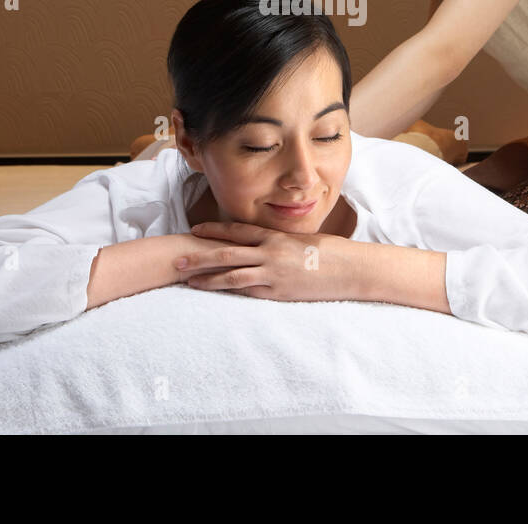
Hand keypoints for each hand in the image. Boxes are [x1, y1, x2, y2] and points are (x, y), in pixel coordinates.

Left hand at [176, 222, 359, 301]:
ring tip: (187, 282)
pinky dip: (231, 293)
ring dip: (207, 279)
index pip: (236, 231)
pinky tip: (216, 296)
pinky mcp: (279, 292)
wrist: (350, 268)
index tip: (193, 231)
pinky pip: (250, 293)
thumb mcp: (302, 240)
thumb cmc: (330, 252)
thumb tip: (267, 244)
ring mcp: (273, 273)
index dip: (213, 231)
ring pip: (232, 275)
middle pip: (226, 253)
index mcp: (274, 236)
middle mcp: (269, 252)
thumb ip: (281, 243)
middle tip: (177, 260)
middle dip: (199, 256)